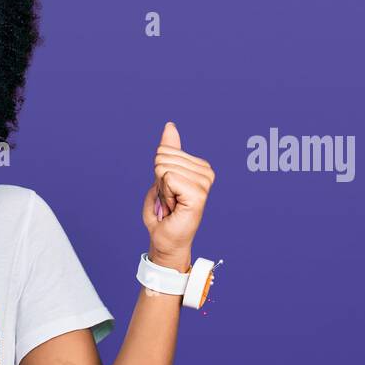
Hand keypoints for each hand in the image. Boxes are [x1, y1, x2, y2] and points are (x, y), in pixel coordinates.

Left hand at [142, 121, 215, 268]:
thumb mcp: (162, 175)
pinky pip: (168, 178)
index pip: (164, 151)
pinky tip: (173, 208)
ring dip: (161, 191)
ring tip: (171, 204)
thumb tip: (170, 125)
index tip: (168, 191)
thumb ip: (169, 151)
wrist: (165, 239)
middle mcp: (206, 173)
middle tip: (168, 199)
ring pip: (164, 168)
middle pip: (163, 158)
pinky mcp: (199, 194)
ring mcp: (204, 184)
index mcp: (200, 166)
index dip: (158, 174)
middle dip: (158, 182)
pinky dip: (164, 196)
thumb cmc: (164, 212)